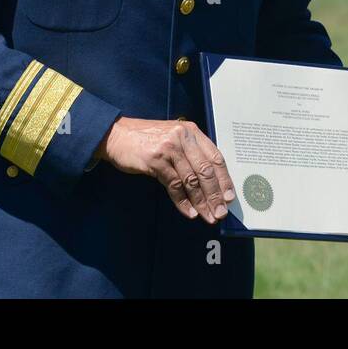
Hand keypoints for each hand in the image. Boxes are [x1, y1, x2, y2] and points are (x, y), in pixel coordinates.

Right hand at [96, 117, 235, 224]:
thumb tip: (212, 183)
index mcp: (192, 132)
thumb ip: (191, 153)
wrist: (117, 135)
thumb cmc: (147, 140)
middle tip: (221, 213)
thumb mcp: (174, 139)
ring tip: (208, 216)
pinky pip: (174, 185)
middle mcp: (183, 137)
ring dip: (201, 202)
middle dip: (215, 195)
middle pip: (206, 171)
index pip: (215, 157)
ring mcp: (169, 148)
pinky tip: (189, 213)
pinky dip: (183, 202)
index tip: (230, 197)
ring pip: (191, 181)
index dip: (225, 179)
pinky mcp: (155, 160)